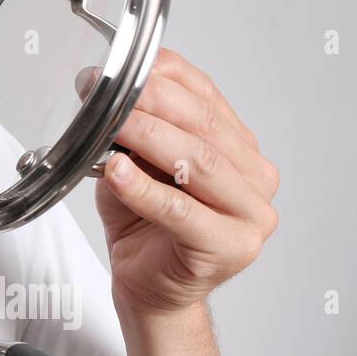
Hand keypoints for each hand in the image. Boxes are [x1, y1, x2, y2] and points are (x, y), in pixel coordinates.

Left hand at [79, 48, 279, 314]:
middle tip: (105, 93)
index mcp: (240, 146)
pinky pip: (182, 210)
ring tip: (112, 125)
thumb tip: (100, 90)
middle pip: (203, 126)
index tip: (118, 69)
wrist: (149, 286)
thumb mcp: (134, 162)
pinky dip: (145, 189)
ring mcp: (252, 214)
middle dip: (150, 103)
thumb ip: (131, 130)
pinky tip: (117, 173)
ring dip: (149, 138)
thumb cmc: (144, 224)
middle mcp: (256, 176)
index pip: (205, 96)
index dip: (161, 77)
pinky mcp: (231, 247)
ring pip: (198, 163)